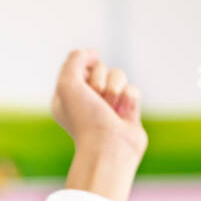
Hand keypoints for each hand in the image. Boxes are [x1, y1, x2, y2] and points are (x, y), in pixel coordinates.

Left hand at [51, 48, 146, 200]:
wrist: (108, 147)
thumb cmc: (85, 119)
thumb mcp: (67, 84)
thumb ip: (75, 59)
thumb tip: (92, 53)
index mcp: (67, 94)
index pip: (80, 64)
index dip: (84, 71)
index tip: (82, 87)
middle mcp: (87, 98)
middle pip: (100, 67)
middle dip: (100, 82)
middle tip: (97, 103)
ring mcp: (108, 104)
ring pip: (119, 75)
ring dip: (115, 91)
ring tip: (111, 111)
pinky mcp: (128, 110)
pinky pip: (133, 89)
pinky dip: (129, 101)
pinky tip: (123, 117)